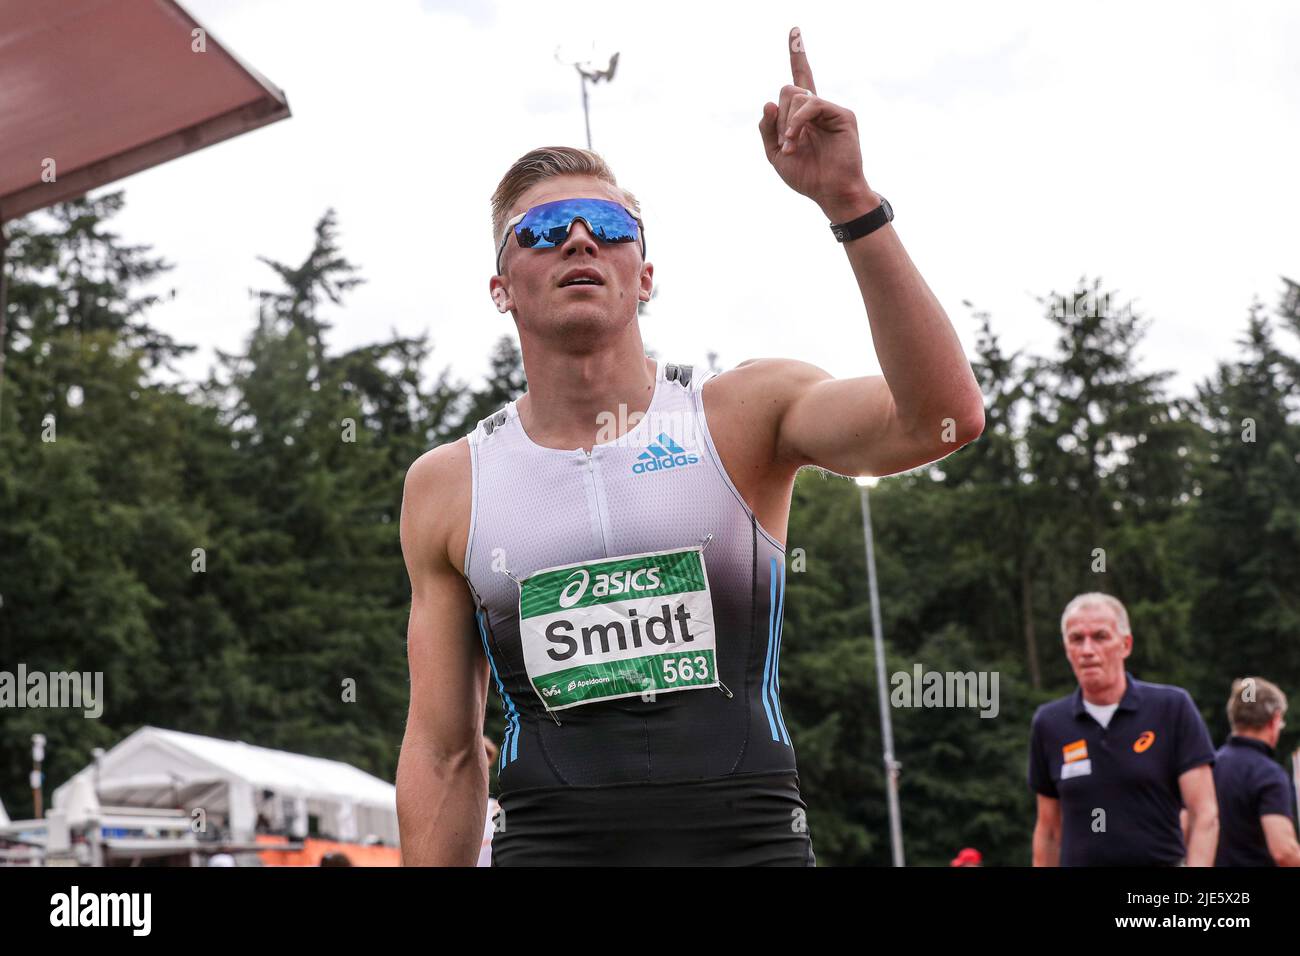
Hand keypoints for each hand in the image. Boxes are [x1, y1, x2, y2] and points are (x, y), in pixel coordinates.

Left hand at [758, 27, 875, 220]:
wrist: (829, 192)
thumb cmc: (806, 175)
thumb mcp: (775, 154)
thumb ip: (767, 129)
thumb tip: (769, 103)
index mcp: (803, 115)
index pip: (799, 79)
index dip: (797, 54)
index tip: (794, 31)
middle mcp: (818, 108)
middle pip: (788, 90)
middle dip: (780, 117)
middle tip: (786, 142)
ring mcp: (830, 109)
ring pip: (797, 96)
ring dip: (787, 123)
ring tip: (791, 146)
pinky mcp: (842, 114)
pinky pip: (811, 105)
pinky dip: (797, 122)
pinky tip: (793, 141)